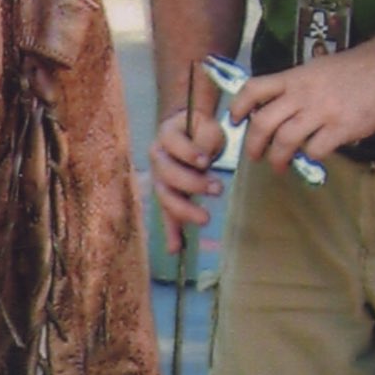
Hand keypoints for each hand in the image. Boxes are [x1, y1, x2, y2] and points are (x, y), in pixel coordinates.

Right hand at [149, 106, 228, 250]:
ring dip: (184, 209)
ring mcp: (160, 178)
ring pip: (166, 196)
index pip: (173, 144)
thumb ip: (205, 138)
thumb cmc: (200, 129)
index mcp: (166, 136)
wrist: (190, 132)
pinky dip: (171, 232)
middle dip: (192, 184)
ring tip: (205, 218)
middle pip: (167, 174)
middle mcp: (157, 158)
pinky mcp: (168, 195)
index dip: (188, 153)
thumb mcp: (206, 126)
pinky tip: (175, 248)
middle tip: (217, 189)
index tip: (206, 160)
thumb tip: (202, 157)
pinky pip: (167, 215)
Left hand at [232, 34, 374, 170]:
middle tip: (254, 156)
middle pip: (263, 122)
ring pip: (285, 140)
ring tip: (279, 166)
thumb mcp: (316, 69)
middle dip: (253, 144)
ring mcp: (322, 111)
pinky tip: (314, 158)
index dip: (238, 106)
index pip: (254, 89)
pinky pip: (316, 149)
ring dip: (277, 158)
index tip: (235, 120)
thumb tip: (278, 112)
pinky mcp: (343, 127)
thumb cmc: (353, 68)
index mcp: (294, 78)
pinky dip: (311, 158)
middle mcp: (303, 95)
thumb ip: (296, 88)